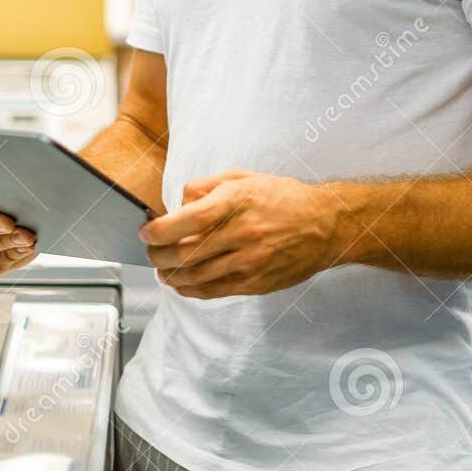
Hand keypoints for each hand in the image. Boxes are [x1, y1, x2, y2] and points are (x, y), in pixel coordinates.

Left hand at [140, 170, 347, 299]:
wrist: (325, 225)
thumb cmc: (281, 197)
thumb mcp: (243, 178)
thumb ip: (206, 186)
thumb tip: (177, 204)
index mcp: (236, 202)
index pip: (188, 219)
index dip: (158, 230)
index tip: (146, 231)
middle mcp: (242, 233)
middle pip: (185, 253)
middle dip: (157, 256)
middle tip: (149, 252)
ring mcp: (249, 262)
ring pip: (195, 277)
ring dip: (170, 276)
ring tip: (161, 269)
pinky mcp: (256, 283)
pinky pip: (213, 292)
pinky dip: (190, 290)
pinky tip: (181, 283)